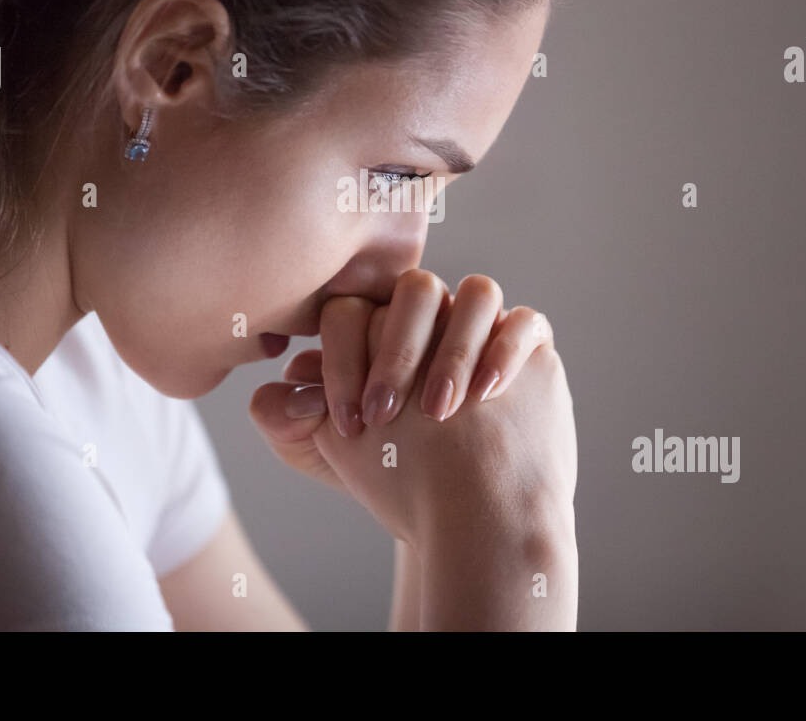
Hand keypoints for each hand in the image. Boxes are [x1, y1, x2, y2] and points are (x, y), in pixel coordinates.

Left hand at [247, 270, 556, 498]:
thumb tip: (277, 391)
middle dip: (398, 350)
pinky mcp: (528, 347)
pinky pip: (526, 322)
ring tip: (440, 412)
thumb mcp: (325, 453)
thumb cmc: (391, 478)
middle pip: (417, 289)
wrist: (462, 516)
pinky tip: (484, 397)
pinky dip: (504, 352)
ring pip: (478, 293)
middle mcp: (433, 317)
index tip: (347, 422)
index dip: (345, 359)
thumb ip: (285, 419)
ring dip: (455, 350)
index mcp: (377, 327)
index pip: (355, 310)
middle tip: (386, 412)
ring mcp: (483, 327)